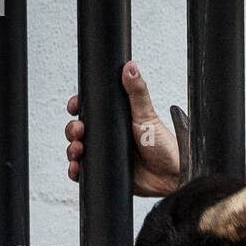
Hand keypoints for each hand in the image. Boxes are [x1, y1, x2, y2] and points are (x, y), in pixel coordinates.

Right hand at [65, 61, 181, 196]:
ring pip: (79, 149)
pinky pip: (85, 171)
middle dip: (73, 129)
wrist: (173, 178)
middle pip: (80, 129)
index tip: (75, 106)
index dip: (79, 107)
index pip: (91, 110)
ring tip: (78, 149)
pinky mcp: (106, 171)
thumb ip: (137, 92)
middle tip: (79, 130)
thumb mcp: (148, 117)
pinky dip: (76, 170)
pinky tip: (76, 167)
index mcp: (116, 121)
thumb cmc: (165, 148)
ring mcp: (106, 154)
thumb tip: (130, 67)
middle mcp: (109, 137)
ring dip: (72, 149)